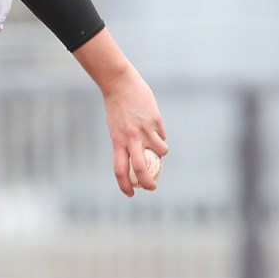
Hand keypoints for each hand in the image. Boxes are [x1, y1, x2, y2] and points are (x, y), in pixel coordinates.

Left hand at [72, 28, 168, 195]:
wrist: (119, 83)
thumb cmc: (116, 106)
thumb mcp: (116, 127)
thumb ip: (125, 142)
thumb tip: (138, 158)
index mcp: (117, 140)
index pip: (120, 169)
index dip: (124, 185)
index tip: (130, 194)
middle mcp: (130, 138)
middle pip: (141, 168)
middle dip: (148, 183)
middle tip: (152, 188)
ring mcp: (144, 129)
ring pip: (161, 152)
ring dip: (161, 154)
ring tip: (157, 148)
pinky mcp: (156, 121)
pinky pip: (162, 136)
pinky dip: (161, 137)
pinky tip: (156, 130)